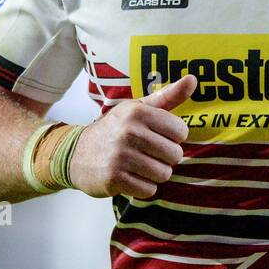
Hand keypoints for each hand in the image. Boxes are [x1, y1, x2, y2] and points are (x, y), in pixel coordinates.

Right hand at [68, 74, 196, 198]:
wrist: (75, 152)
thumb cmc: (116, 129)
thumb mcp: (138, 108)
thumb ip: (168, 96)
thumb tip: (193, 79)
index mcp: (138, 112)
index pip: (181, 131)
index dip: (173, 138)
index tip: (158, 137)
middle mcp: (129, 132)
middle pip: (175, 155)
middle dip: (165, 158)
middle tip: (148, 154)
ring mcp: (120, 156)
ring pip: (163, 174)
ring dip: (154, 174)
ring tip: (139, 166)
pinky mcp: (114, 178)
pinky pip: (148, 190)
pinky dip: (143, 187)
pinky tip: (130, 177)